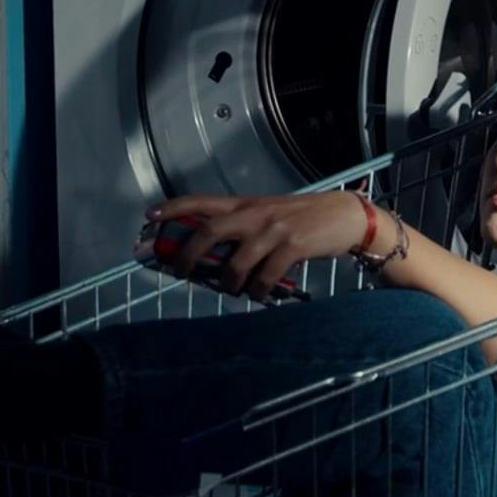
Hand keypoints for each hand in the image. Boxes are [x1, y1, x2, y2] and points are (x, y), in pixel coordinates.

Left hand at [139, 186, 371, 297]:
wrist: (345, 216)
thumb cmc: (303, 218)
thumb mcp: (269, 215)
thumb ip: (243, 229)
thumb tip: (213, 258)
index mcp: (246, 204)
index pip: (202, 201)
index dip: (174, 207)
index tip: (150, 216)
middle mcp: (255, 214)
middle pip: (210, 230)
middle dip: (188, 253)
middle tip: (179, 272)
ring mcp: (274, 230)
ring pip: (236, 263)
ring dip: (228, 283)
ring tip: (231, 290)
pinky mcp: (292, 246)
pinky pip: (265, 277)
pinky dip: (257, 292)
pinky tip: (258, 295)